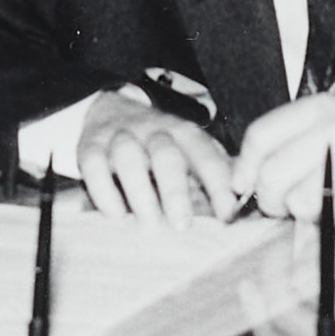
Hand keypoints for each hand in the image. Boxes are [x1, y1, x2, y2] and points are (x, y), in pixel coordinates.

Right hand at [66, 90, 245, 221]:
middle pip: (165, 154)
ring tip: (149, 225)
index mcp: (183, 132)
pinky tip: (116, 215)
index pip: (204, 153)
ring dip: (140, 193)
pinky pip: (93, 165)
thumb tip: (244, 197)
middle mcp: (153, 130)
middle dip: (175, 191)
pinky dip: (104, 191)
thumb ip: (213, 172)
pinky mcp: (90, 146)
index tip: (227, 213)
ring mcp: (119, 136)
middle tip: (182, 226)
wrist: (109, 109)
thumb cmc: (159, 145)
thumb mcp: (188, 151)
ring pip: (128, 156)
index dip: (217, 182)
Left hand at [229, 95, 334, 224]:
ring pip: (293, 201)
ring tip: (327, 202)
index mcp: (323, 108)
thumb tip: (248, 174)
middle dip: (268, 199)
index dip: (245, 166)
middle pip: (270, 174)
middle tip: (282, 207)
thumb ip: (297, 140)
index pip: (260, 136)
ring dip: (301, 213)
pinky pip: (324, 219)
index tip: (244, 185)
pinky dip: (330, 222)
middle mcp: (333, 129)